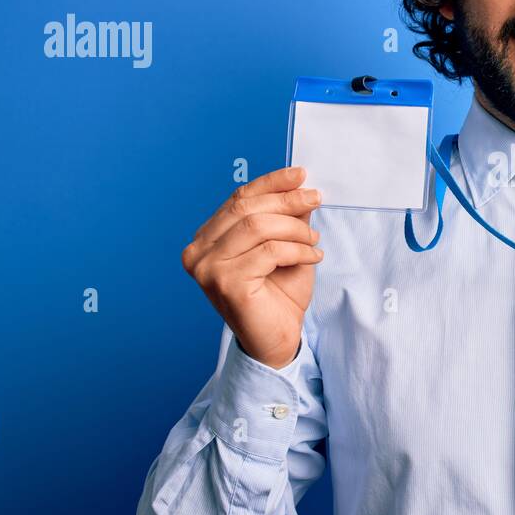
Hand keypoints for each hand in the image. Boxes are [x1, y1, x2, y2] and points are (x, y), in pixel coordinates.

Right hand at [181, 166, 323, 368]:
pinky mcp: (226, 283)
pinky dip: (298, 250)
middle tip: (316, 198)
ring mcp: (207, 268)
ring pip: (258, 227)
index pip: (238, 198)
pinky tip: (313, 256)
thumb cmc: (278, 295)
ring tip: (314, 239)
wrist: (276, 340)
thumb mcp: (286, 247)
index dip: (270, 182)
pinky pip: (269, 252)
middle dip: (287, 200)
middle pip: (247, 209)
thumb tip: (300, 186)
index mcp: (206, 239)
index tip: (300, 174)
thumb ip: (287, 218)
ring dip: (295, 229)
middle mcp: (198, 251)